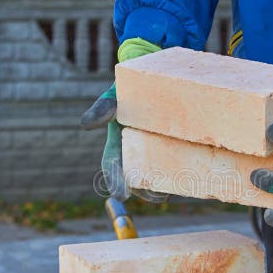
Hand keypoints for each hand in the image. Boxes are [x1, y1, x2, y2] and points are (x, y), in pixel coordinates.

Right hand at [81, 37, 165, 201]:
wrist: (153, 74)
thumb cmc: (130, 87)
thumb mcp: (115, 95)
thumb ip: (103, 109)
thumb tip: (85, 124)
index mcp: (118, 142)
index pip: (113, 166)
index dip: (115, 181)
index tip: (121, 194)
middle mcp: (134, 150)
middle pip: (135, 177)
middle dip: (143, 190)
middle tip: (156, 198)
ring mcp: (152, 150)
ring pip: (153, 175)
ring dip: (160, 187)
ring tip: (169, 194)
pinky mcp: (170, 146)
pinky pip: (171, 164)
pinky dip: (176, 175)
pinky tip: (187, 179)